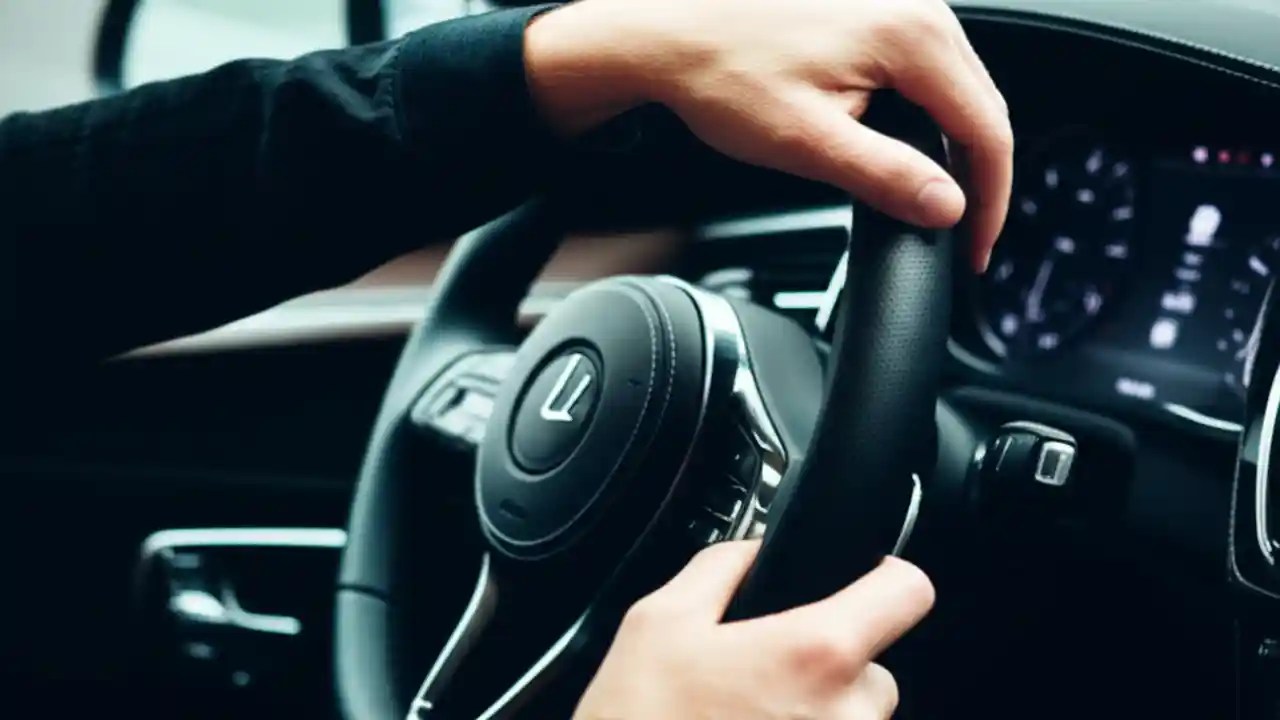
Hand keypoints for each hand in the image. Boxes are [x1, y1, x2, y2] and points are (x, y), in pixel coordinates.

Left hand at [525, 0, 1012, 271]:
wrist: (667, 32)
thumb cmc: (723, 74)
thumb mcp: (809, 142)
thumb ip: (887, 177)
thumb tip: (948, 207)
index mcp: (912, 35)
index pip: (985, 129)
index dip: (989, 199)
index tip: (974, 246)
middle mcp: (915, 7)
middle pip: (979, 105)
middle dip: (978, 177)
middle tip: (962, 236)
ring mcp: (896, 4)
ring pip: (955, 87)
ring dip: (953, 147)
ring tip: (937, 202)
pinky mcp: (873, 11)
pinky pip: (923, 69)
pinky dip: (927, 115)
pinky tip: (908, 149)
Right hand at [573, 541, 934, 718]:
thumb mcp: (659, 619)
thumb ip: (722, 566)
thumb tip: (755, 550)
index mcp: (816, 654)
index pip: (909, 591)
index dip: (885, 576)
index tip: (864, 580)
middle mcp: (850, 715)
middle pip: (875, 666)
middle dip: (828, 664)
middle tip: (762, 675)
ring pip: (854, 717)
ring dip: (816, 712)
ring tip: (747, 717)